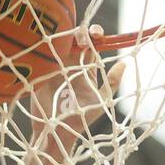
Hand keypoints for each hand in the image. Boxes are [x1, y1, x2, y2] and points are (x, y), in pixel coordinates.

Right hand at [32, 26, 124, 160]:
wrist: (58, 130)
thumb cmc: (82, 118)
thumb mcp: (102, 100)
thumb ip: (113, 82)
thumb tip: (124, 63)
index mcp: (86, 68)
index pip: (91, 44)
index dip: (94, 35)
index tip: (97, 36)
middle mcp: (71, 63)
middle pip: (74, 39)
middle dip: (80, 33)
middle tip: (83, 39)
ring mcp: (54, 65)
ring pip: (59, 43)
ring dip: (63, 36)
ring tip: (70, 42)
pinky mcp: (40, 71)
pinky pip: (42, 54)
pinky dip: (45, 45)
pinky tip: (50, 41)